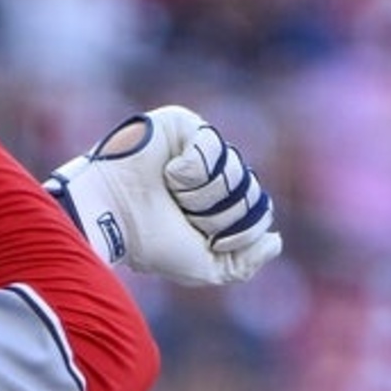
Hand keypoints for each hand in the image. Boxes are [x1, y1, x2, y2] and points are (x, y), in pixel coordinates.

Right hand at [44, 106, 281, 286]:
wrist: (114, 218)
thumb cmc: (151, 242)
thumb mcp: (206, 267)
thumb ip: (245, 262)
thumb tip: (276, 241)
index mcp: (220, 203)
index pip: (258, 210)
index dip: (236, 231)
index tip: (201, 238)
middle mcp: (214, 173)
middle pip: (250, 191)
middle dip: (217, 215)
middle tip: (182, 215)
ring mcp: (200, 145)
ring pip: (232, 169)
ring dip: (200, 194)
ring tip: (170, 193)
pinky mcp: (184, 123)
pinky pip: (211, 146)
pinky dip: (189, 169)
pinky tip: (166, 173)